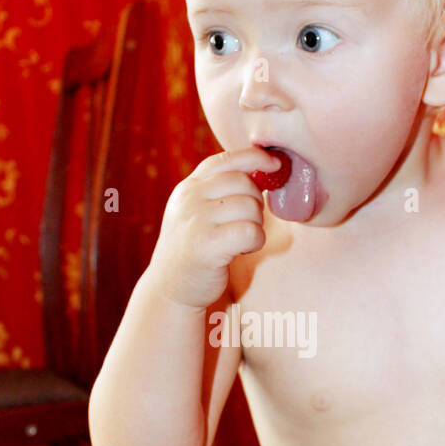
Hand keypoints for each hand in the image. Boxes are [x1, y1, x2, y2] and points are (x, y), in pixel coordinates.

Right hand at [147, 146, 282, 310]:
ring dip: (256, 225)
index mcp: (188, 187)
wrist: (169, 288)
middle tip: (247, 222)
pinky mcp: (207, 244)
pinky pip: (251, 231)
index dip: (254, 157)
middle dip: (256, 202)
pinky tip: (244, 250)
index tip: (275, 163)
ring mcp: (197, 220)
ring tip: (241, 239)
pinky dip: (256, 241)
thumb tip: (260, 170)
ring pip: (251, 207)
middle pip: (244, 182)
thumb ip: (218, 190)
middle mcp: (190, 198)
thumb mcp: (195, 211)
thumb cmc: (192, 249)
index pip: (225, 159)